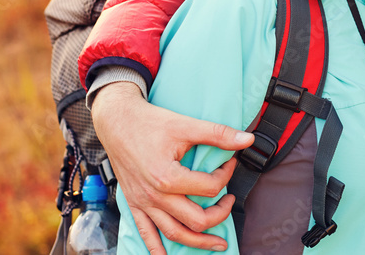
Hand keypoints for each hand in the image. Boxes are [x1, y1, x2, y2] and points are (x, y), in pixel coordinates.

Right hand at [90, 82, 253, 252]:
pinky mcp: (134, 204)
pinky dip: (157, 249)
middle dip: (220, 214)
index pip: (210, 188)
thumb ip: (218, 134)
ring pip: (174, 233)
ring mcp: (143, 203)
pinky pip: (146, 233)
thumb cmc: (150, 122)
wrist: (117, 121)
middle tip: (230, 202)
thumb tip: (247, 139)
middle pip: (196, 220)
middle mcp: (155, 196)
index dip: (226, 175)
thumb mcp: (186, 125)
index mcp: (168, 178)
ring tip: (217, 244)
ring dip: (198, 242)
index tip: (230, 162)